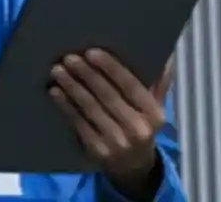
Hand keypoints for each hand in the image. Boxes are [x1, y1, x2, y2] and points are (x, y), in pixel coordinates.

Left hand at [49, 49, 171, 198]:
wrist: (134, 168)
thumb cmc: (141, 126)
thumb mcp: (154, 109)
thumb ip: (158, 83)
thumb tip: (165, 55)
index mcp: (154, 114)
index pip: (132, 86)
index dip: (111, 68)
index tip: (91, 52)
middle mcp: (138, 129)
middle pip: (108, 95)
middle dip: (87, 74)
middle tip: (69, 57)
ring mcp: (117, 142)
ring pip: (91, 108)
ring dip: (72, 87)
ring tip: (58, 70)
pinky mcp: (98, 150)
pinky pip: (79, 123)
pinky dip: (65, 106)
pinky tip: (55, 92)